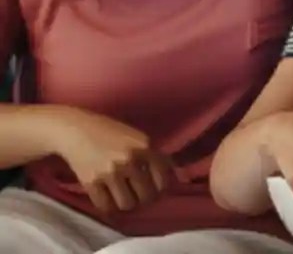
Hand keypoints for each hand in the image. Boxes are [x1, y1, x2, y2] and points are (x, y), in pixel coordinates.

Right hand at [50, 107, 183, 214]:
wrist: (74, 129)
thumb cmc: (109, 132)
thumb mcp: (137, 137)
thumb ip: (153, 154)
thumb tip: (176, 176)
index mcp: (145, 146)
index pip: (164, 177)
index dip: (162, 187)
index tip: (157, 190)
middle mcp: (130, 160)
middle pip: (147, 195)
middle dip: (144, 198)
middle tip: (139, 195)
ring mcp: (110, 172)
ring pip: (127, 204)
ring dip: (127, 203)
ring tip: (124, 197)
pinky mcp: (90, 182)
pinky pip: (105, 206)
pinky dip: (108, 206)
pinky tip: (108, 199)